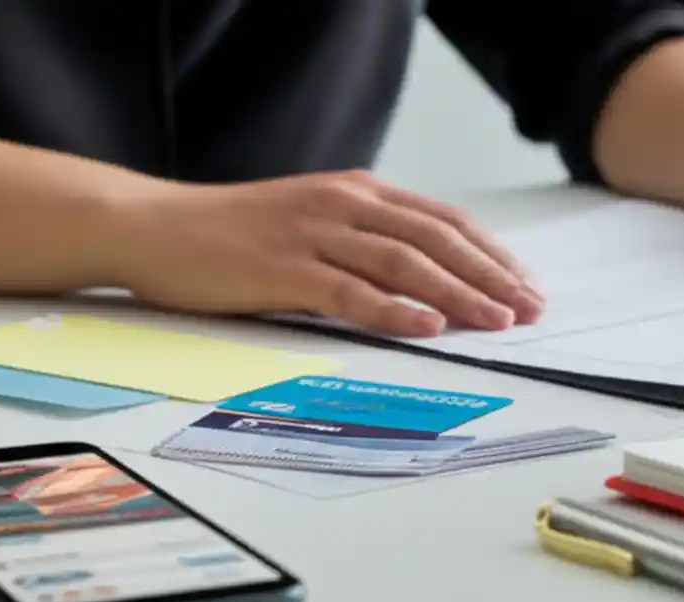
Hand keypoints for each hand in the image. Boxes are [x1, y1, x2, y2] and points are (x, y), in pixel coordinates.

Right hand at [110, 170, 543, 336]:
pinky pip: (350, 291)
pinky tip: (429, 326)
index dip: (490, 253)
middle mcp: (343, 205)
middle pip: (435, 239)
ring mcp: (313, 234)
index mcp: (356, 192)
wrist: (153, 226)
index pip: (442, 221)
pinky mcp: (283, 268)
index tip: (525, 283)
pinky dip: (394, 310)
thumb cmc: (232, 234)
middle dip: (490, 275)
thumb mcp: (312, 222)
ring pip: (403, 263)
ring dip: (458, 293)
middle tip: (530, 308)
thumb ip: (364, 241)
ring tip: (498, 320)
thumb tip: (425, 279)